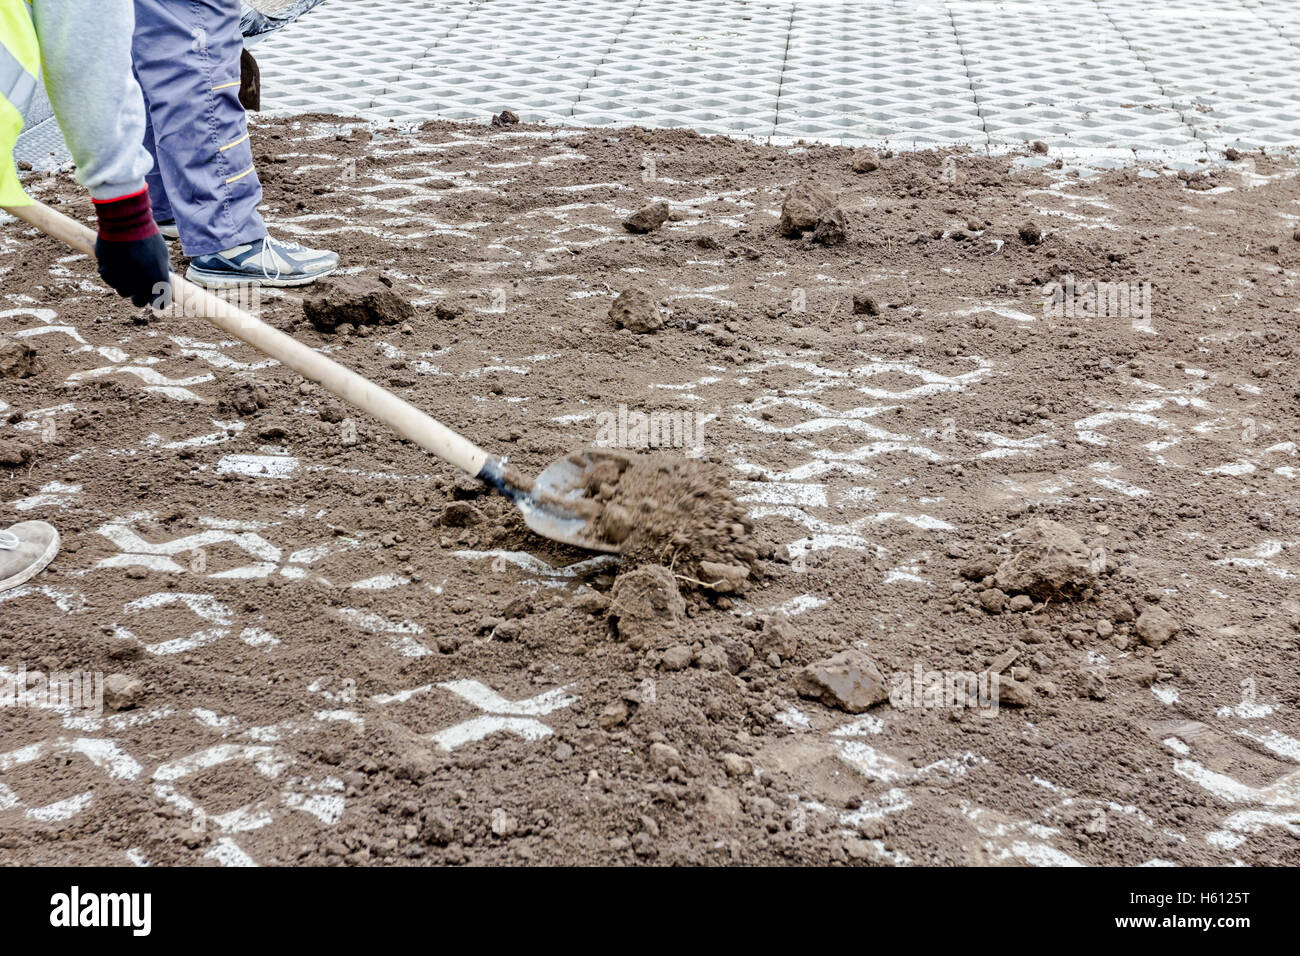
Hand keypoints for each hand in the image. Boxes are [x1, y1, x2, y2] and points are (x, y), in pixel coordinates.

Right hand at [92, 189, 170, 307]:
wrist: (125, 222)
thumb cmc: (148, 236)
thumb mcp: (162, 254)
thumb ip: (164, 270)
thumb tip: (167, 279)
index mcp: (158, 280)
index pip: (161, 303)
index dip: (159, 300)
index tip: (156, 296)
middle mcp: (140, 284)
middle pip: (139, 302)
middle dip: (139, 297)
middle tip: (138, 289)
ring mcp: (122, 279)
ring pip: (122, 291)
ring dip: (125, 284)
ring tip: (126, 268)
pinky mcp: (106, 271)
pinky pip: (108, 279)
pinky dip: (111, 273)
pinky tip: (115, 261)